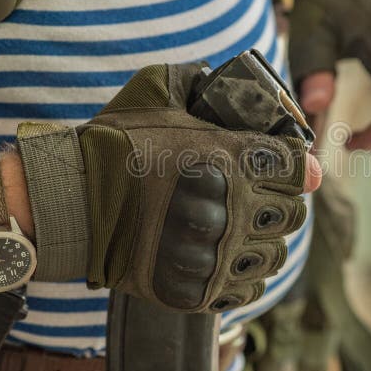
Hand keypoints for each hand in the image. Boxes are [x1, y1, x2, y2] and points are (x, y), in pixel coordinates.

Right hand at [19, 63, 318, 313]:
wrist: (71, 203)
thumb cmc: (114, 145)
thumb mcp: (157, 90)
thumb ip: (202, 81)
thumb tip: (229, 83)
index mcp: (235, 158)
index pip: (299, 168)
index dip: (294, 166)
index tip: (281, 166)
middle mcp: (235, 208)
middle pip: (292, 213)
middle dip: (278, 203)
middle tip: (254, 198)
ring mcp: (219, 254)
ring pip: (274, 254)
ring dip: (261, 241)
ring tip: (237, 230)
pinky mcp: (201, 290)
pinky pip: (250, 289)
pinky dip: (243, 275)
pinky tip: (224, 258)